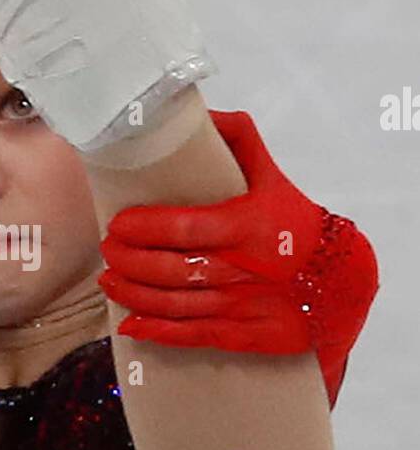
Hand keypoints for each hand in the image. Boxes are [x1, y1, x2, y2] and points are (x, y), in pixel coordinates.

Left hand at [98, 110, 378, 400]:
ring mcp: (243, 306)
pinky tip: (129, 324)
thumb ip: (240, 141)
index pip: (186, 228)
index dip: (145, 228)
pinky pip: (192, 336)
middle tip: (107, 251)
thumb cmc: (298, 227)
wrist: (342, 284)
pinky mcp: (245, 335)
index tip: (117, 224)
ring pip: (175, 304)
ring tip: (110, 280)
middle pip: (171, 270)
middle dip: (130, 262)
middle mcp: (242, 269)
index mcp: (246, 227)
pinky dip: (157, 332)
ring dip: (134, 295)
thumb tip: (204, 113)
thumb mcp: (274, 179)